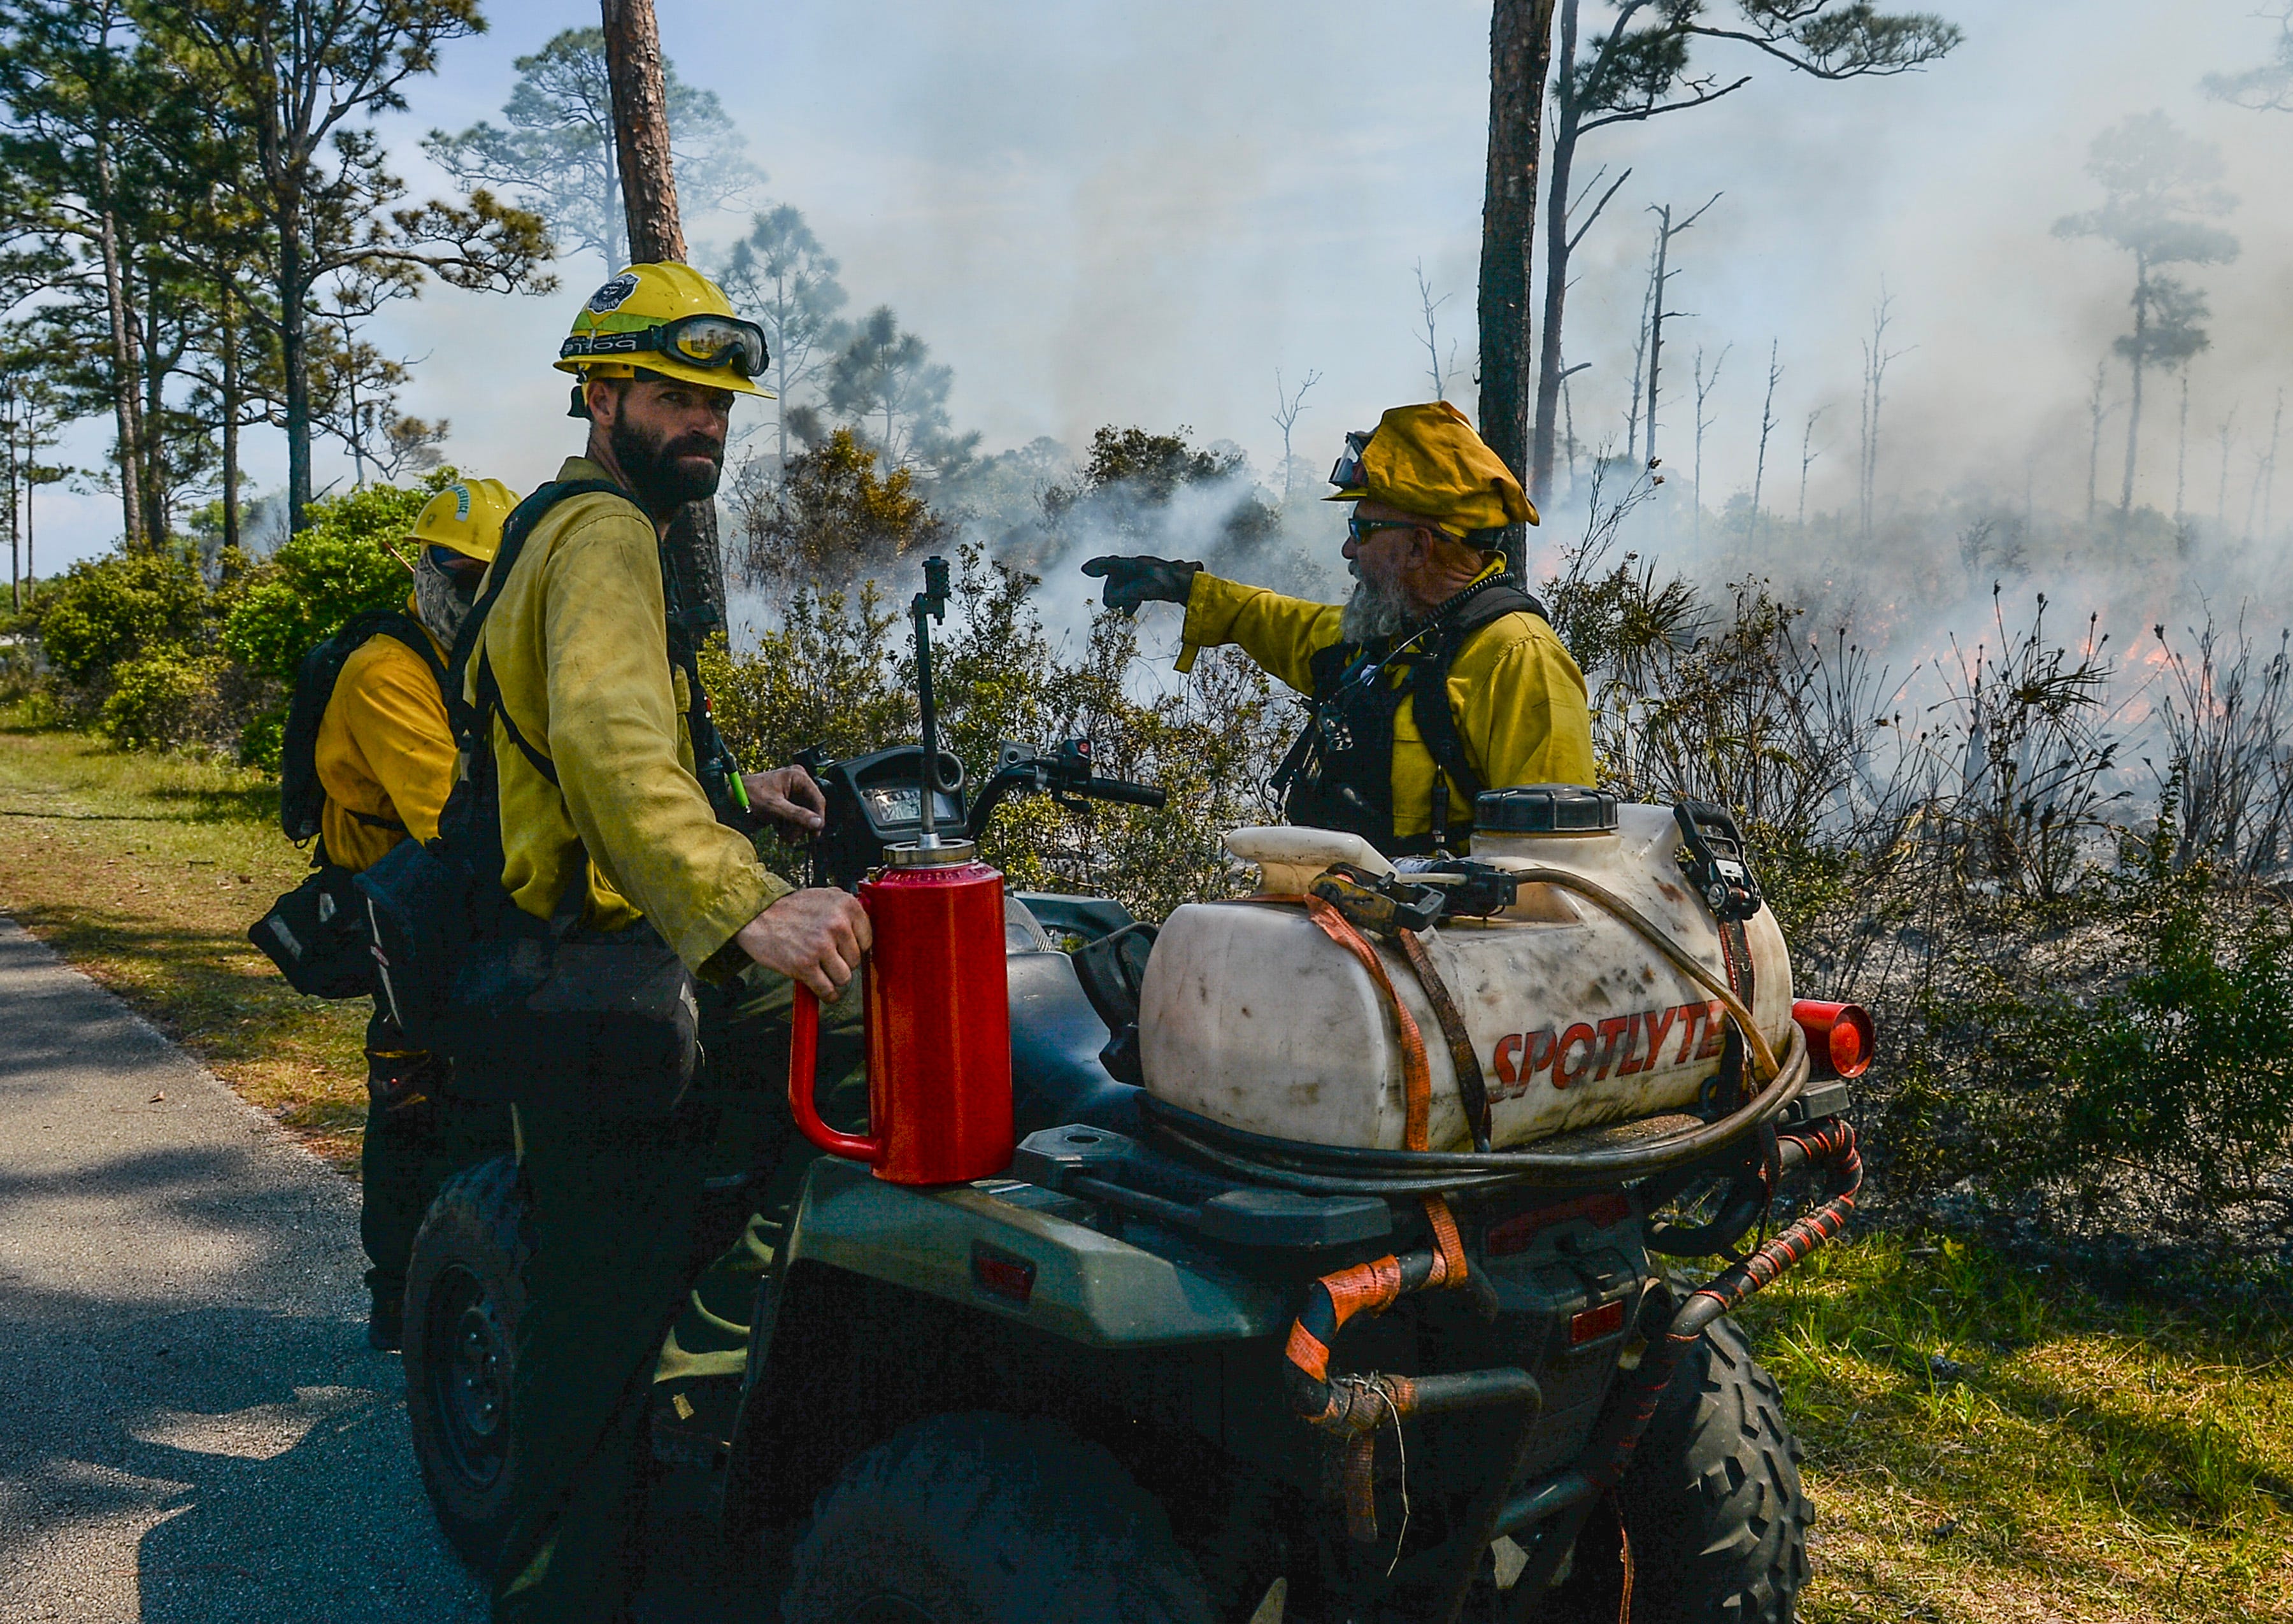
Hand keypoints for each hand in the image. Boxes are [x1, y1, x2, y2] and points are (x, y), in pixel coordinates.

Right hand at [735, 888, 871, 1001]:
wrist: (757, 915)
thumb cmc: (790, 908)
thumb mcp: (824, 896)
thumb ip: (846, 910)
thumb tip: (863, 929)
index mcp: (846, 905)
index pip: (867, 939)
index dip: (856, 947)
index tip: (847, 950)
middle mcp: (837, 925)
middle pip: (856, 960)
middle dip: (843, 963)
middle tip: (828, 958)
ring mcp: (821, 946)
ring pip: (844, 977)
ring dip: (835, 979)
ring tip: (825, 973)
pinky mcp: (805, 966)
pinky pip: (827, 990)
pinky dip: (828, 995)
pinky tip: (825, 993)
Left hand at [742, 765, 825, 836]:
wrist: (732, 799)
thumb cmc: (748, 795)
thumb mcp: (774, 807)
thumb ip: (797, 815)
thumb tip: (817, 823)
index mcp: (798, 776)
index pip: (818, 799)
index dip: (818, 818)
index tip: (815, 833)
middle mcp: (799, 783)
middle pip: (812, 809)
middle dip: (801, 825)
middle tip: (789, 836)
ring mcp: (795, 793)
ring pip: (806, 816)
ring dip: (795, 828)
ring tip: (781, 833)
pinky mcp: (790, 802)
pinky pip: (798, 817)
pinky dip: (790, 826)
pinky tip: (779, 828)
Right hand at [1080, 555, 1201, 615]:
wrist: (1193, 586)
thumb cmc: (1170, 584)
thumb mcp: (1145, 589)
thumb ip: (1125, 594)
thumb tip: (1109, 600)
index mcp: (1136, 564)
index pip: (1113, 564)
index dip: (1098, 566)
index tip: (1085, 569)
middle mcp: (1140, 566)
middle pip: (1117, 577)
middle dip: (1112, 591)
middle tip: (1112, 605)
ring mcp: (1146, 574)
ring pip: (1126, 584)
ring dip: (1121, 597)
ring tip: (1123, 611)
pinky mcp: (1153, 582)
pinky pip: (1135, 589)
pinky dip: (1130, 598)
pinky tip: (1129, 610)